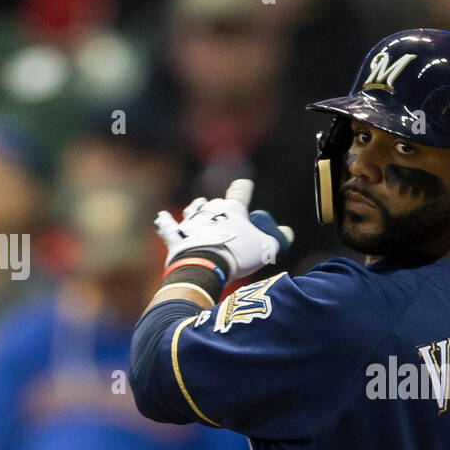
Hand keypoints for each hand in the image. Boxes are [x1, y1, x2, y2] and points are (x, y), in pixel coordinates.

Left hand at [154, 179, 292, 279]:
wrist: (208, 265)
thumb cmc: (240, 253)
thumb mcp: (268, 247)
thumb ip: (280, 238)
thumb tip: (287, 232)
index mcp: (233, 208)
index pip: (241, 192)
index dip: (243, 188)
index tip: (243, 184)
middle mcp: (211, 209)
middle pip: (215, 203)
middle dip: (218, 206)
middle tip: (221, 213)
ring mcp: (191, 221)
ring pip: (193, 211)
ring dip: (195, 210)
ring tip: (195, 209)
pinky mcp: (177, 236)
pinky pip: (170, 227)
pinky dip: (166, 223)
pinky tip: (162, 217)